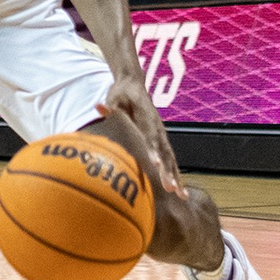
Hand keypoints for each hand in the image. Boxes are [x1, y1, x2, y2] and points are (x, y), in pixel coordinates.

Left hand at [97, 76, 178, 195]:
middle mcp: (158, 127)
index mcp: (147, 117)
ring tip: (181, 195)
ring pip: (171, 158)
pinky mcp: (161, 141)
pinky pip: (170, 160)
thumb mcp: (114, 96)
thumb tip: (99, 106)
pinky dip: (176, 175)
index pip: (151, 136)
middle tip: (171, 187)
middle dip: (168, 170)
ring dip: (175, 176)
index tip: (156, 164)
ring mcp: (161, 135)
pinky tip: (180, 191)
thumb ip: (110, 104)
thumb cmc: (122, 93)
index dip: (154, 150)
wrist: (133, 84)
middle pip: (165, 151)